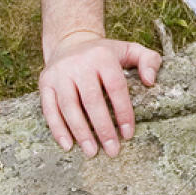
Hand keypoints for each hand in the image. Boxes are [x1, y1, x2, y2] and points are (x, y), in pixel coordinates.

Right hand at [39, 33, 161, 155]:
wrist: (70, 42)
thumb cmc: (106, 54)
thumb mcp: (130, 50)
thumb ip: (149, 60)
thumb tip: (150, 81)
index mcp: (102, 56)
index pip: (115, 87)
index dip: (123, 112)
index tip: (128, 134)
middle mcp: (79, 64)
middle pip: (92, 100)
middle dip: (103, 128)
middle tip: (112, 150)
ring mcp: (59, 74)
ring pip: (69, 107)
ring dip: (81, 132)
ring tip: (92, 152)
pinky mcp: (44, 83)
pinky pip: (49, 109)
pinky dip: (57, 129)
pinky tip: (68, 146)